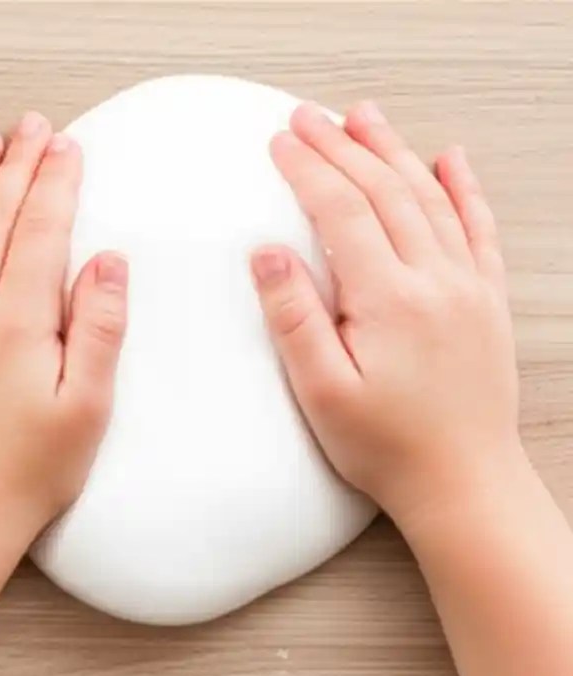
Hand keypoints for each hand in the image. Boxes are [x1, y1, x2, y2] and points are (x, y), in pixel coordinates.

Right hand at [252, 101, 521, 523]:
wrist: (465, 483)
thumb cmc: (387, 446)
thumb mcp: (321, 391)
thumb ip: (294, 317)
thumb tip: (266, 253)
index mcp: (390, 300)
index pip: (342, 212)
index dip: (308, 170)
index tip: (280, 141)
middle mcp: (436, 281)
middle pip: (384, 191)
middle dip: (341, 147)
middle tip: (307, 116)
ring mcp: (468, 287)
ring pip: (429, 198)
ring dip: (393, 151)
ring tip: (363, 117)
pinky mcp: (486, 301)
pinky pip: (478, 228)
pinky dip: (463, 188)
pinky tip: (450, 160)